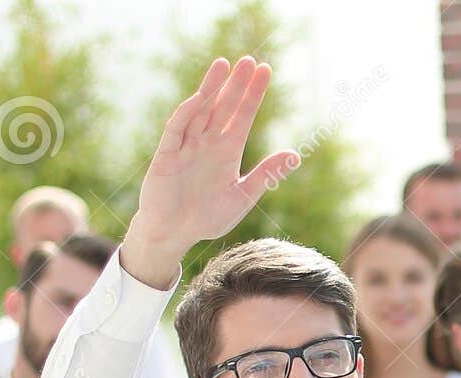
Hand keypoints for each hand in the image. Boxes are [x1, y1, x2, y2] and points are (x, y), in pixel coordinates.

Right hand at [121, 57, 301, 289]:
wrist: (175, 235)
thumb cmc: (206, 216)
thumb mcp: (243, 195)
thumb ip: (266, 174)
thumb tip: (294, 154)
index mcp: (226, 152)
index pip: (243, 117)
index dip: (253, 95)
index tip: (265, 72)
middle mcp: (206, 143)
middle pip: (224, 107)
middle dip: (236, 85)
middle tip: (250, 61)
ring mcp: (185, 147)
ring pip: (200, 111)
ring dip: (211, 88)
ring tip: (224, 65)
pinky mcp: (166, 156)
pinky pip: (176, 130)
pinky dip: (186, 114)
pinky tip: (199, 98)